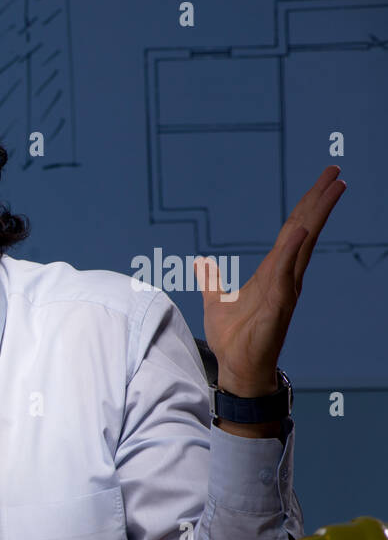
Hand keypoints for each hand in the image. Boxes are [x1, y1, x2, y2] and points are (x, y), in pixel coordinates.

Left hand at [197, 165, 345, 398]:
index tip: (324, 182)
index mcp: (272, 272)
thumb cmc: (233, 337)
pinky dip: (293, 252)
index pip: (292, 231)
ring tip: (332, 189)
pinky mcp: (279, 306)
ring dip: (316, 216)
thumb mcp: (215, 301)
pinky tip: (301, 231)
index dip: (306, 206)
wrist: (236, 367)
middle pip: (304, 230)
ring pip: (303, 245)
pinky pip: (286, 274)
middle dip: (319, 200)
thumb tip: (203, 262)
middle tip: (335, 172)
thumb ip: (211, 280)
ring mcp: (285, 289)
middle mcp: (285, 276)